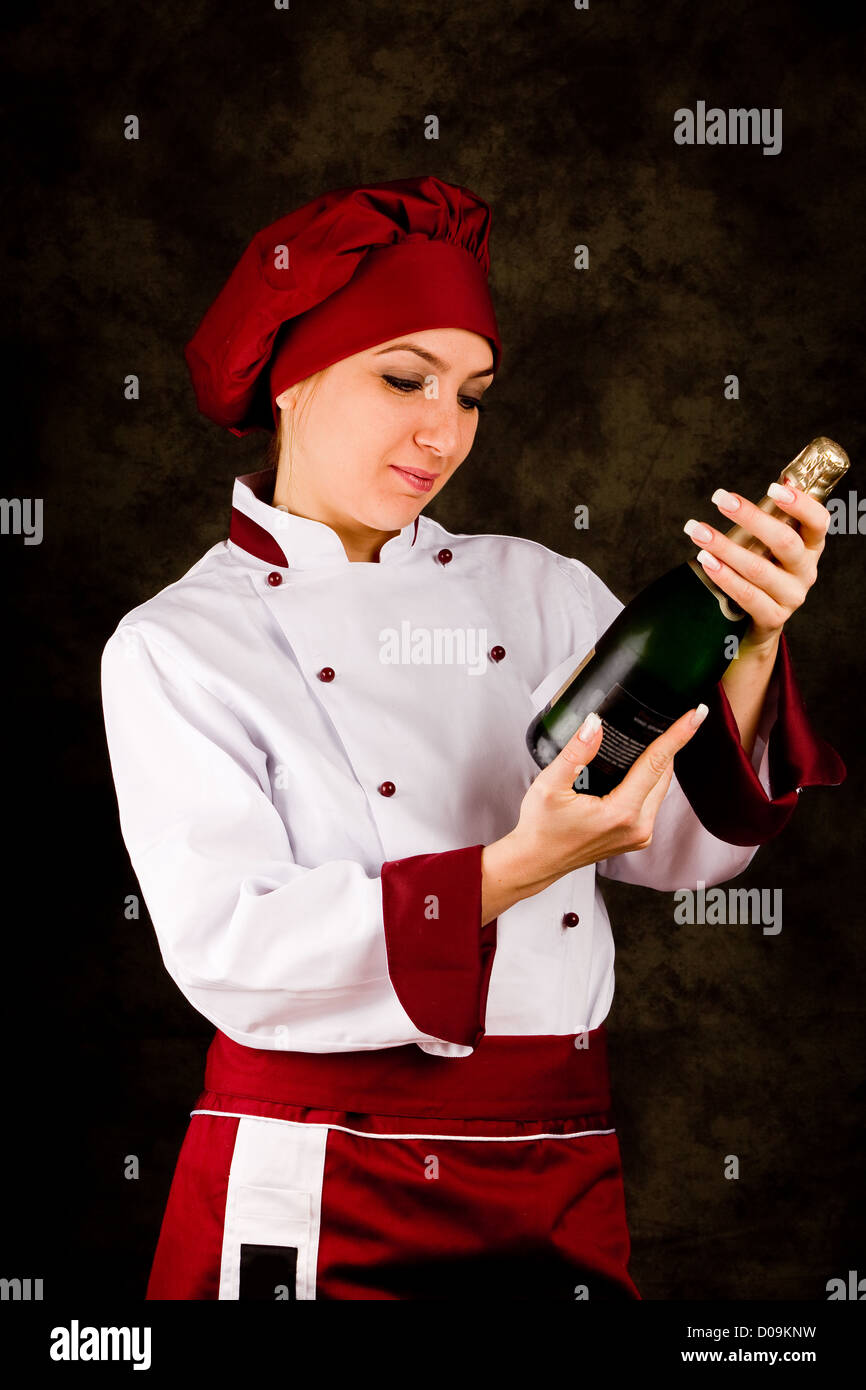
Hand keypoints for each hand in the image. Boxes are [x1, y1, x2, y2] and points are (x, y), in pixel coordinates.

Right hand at [500, 705, 707, 896]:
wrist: (536, 862)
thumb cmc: (540, 828)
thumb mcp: (550, 785)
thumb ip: (576, 752)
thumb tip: (595, 723)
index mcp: (622, 813)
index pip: (657, 763)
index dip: (678, 735)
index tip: (697, 713)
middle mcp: (638, 827)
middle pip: (664, 774)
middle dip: (669, 743)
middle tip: (672, 715)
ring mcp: (640, 835)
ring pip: (660, 788)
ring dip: (660, 762)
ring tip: (653, 736)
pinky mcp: (636, 838)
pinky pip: (652, 801)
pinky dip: (650, 780)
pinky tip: (640, 765)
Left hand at [683, 480, 830, 652]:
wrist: (757, 622)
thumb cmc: (763, 571)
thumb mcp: (772, 546)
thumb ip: (776, 518)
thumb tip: (784, 479)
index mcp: (811, 547)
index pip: (818, 521)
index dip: (801, 504)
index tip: (774, 488)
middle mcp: (806, 571)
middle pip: (785, 542)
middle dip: (750, 518)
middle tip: (720, 499)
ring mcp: (791, 596)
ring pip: (758, 569)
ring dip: (725, 547)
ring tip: (698, 531)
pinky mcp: (773, 617)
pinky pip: (747, 595)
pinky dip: (724, 576)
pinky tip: (706, 561)